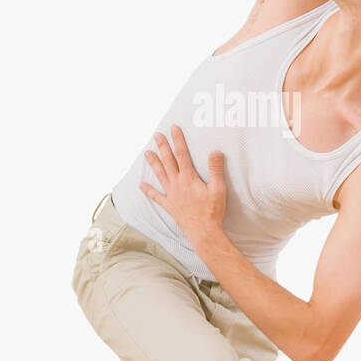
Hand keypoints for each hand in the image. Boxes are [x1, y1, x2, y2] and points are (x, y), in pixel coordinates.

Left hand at [140, 126, 226, 244]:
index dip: (178, 140)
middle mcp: (177, 184)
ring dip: (153, 163)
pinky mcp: (169, 206)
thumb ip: (216, 169)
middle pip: (168, 161)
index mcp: (189, 178)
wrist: (203, 232)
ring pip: (160, 175)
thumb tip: (215, 151)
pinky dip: (149, 191)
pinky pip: (157, 196)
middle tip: (156, 135)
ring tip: (147, 153)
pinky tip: (141, 185)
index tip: (173, 128)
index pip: (182, 154)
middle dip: (162, 147)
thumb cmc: (212, 211)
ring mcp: (171, 195)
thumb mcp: (218, 188)